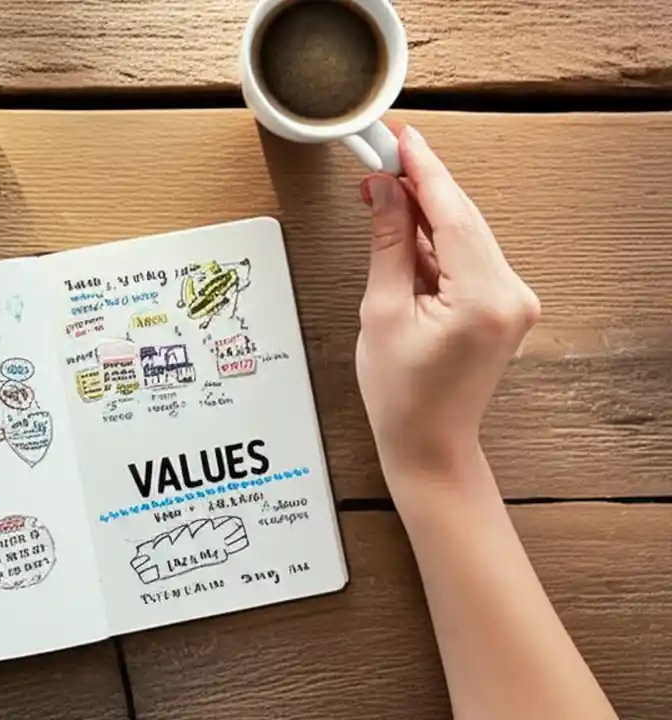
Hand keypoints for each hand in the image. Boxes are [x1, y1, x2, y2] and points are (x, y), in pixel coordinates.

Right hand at [356, 127, 539, 481]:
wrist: (429, 443)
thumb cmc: (401, 395)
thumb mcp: (382, 312)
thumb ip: (389, 245)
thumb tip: (385, 192)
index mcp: (483, 299)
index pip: (452, 213)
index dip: (423, 170)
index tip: (401, 138)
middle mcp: (512, 295)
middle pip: (463, 218)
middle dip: (419, 186)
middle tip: (380, 157)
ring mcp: (515, 300)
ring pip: (465, 234)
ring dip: (424, 213)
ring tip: (381, 192)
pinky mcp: (506, 304)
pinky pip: (469, 256)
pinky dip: (436, 240)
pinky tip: (405, 228)